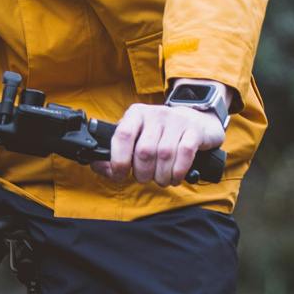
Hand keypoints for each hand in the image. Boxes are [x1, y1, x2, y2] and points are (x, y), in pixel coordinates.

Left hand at [101, 97, 224, 186]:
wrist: (195, 121)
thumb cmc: (159, 135)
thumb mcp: (136, 137)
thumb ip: (115, 152)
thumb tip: (99, 165)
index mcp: (136, 114)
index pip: (123, 135)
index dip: (119, 160)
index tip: (120, 174)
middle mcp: (156, 114)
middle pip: (144, 151)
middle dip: (142, 173)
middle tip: (144, 178)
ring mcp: (177, 121)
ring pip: (165, 155)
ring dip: (161, 176)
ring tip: (160, 179)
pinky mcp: (194, 131)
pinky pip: (184, 154)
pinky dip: (178, 172)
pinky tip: (174, 177)